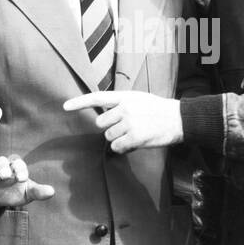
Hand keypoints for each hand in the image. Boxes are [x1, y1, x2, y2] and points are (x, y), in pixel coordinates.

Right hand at [0, 155, 54, 212]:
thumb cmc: (11, 193)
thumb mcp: (26, 194)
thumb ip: (38, 191)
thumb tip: (52, 191)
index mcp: (13, 168)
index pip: (17, 163)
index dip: (20, 169)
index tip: (22, 179)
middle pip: (1, 161)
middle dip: (4, 167)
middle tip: (6, 176)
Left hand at [63, 91, 183, 152]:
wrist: (179, 119)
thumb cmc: (158, 110)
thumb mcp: (139, 99)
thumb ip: (121, 104)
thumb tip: (105, 117)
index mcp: (125, 97)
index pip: (97, 98)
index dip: (79, 102)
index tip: (65, 107)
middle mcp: (125, 108)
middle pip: (101, 123)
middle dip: (110, 128)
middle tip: (127, 127)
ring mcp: (129, 122)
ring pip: (109, 137)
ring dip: (118, 139)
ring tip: (135, 133)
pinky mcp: (135, 137)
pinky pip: (117, 147)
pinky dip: (123, 148)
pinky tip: (135, 142)